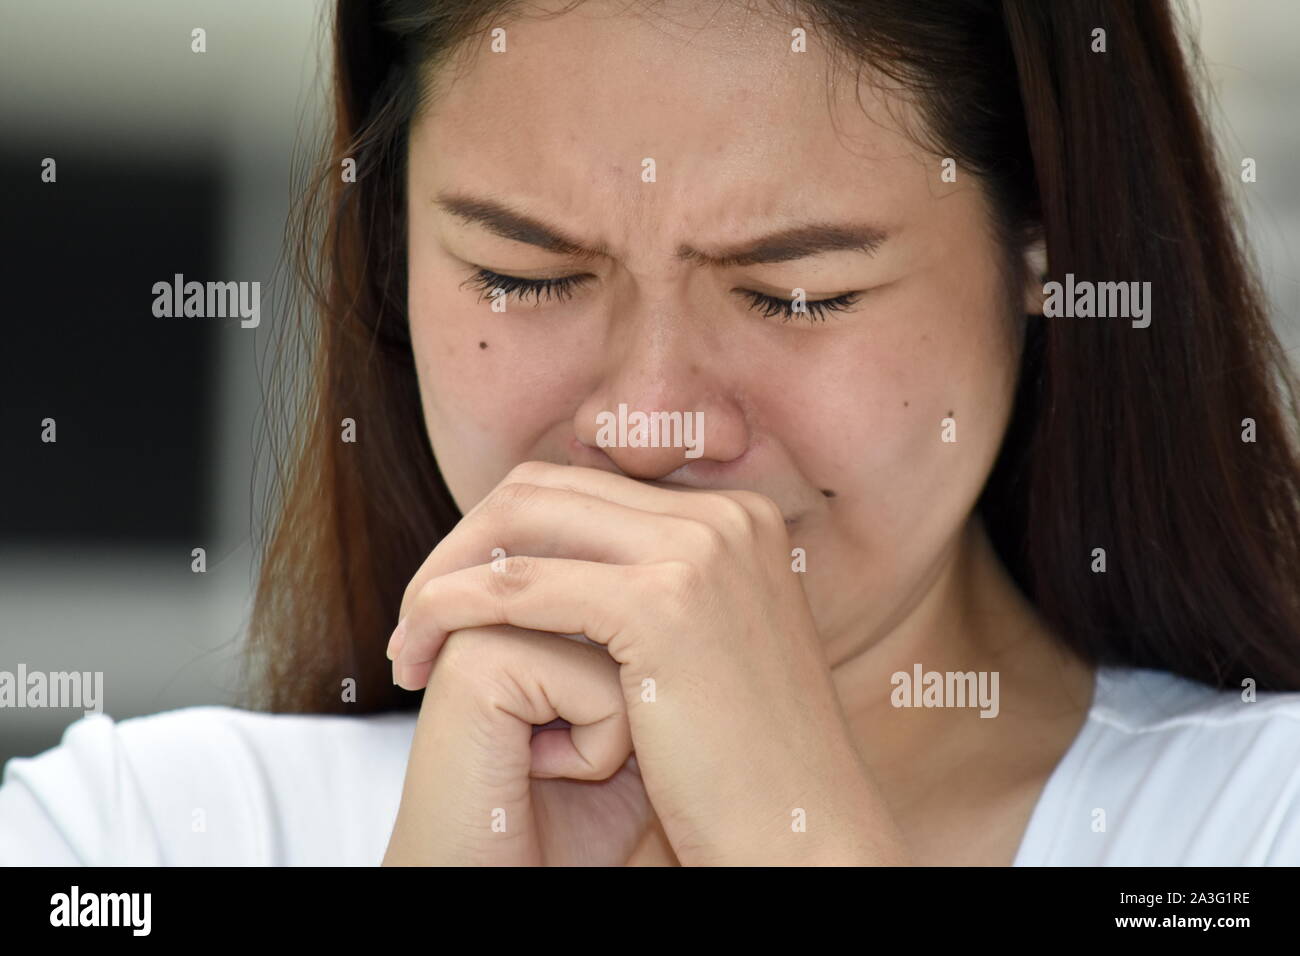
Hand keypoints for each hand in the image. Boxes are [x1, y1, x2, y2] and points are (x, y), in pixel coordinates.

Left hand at [389, 461, 909, 864]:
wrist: (806, 838)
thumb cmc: (746, 772)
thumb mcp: (704, 653)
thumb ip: (647, 594)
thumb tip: (557, 570)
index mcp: (734, 517)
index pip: (580, 488)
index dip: (500, 536)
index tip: (452, 595)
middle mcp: (724, 515)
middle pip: (542, 489)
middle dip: (460, 546)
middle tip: (414, 616)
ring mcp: (702, 549)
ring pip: (519, 521)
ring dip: (443, 576)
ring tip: (409, 644)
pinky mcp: (665, 601)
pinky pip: (517, 585)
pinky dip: (451, 609)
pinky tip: (421, 653)